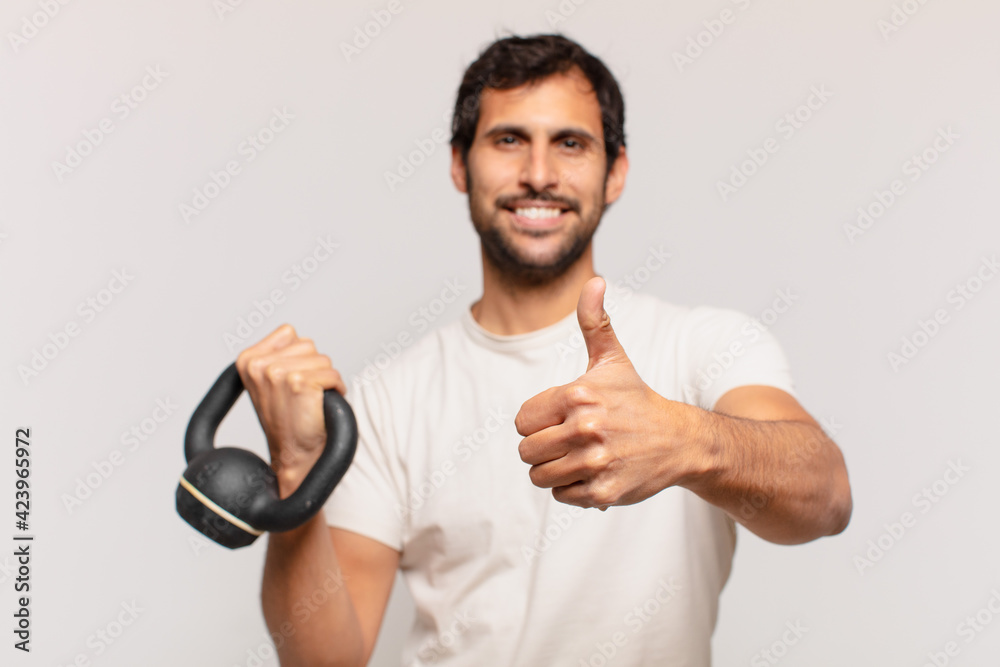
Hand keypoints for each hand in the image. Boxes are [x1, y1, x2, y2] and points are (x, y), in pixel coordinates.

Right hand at [235, 324, 345, 495]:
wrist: (294, 453)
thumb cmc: (286, 417)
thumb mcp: (269, 380)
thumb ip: (276, 353)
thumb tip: (293, 333)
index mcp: (247, 359)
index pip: (289, 333)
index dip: (300, 355)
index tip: (292, 380)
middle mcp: (258, 365)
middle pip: (308, 345)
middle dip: (314, 367)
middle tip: (304, 393)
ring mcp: (276, 373)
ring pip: (322, 359)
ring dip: (326, 379)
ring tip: (312, 399)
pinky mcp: (297, 383)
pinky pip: (331, 375)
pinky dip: (336, 388)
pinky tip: (322, 404)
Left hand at [515, 277, 696, 509]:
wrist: (679, 440)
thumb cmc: (637, 399)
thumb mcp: (614, 360)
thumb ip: (595, 322)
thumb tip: (595, 281)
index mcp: (578, 395)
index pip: (522, 421)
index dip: (536, 421)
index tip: (559, 418)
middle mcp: (585, 429)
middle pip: (527, 451)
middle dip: (543, 448)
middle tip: (569, 441)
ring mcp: (595, 463)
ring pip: (540, 476)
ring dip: (554, 470)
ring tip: (579, 457)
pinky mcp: (604, 491)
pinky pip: (562, 495)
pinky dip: (572, 488)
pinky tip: (594, 472)